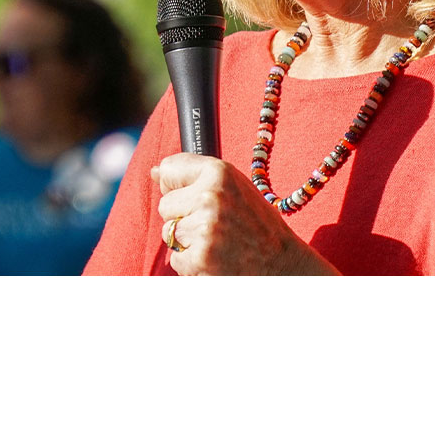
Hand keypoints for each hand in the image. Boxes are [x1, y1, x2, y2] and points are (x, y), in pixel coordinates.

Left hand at [151, 149, 325, 275]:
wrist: (281, 264)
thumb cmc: (257, 224)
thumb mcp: (234, 187)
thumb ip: (195, 176)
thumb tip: (154, 171)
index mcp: (220, 173)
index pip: (169, 170)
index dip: (178, 185)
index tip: (195, 194)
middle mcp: (210, 197)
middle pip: (165, 205)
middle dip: (182, 216)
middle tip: (214, 224)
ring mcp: (203, 229)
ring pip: (168, 232)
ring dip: (186, 240)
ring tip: (217, 242)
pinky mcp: (197, 258)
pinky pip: (175, 258)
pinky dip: (191, 262)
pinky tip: (215, 258)